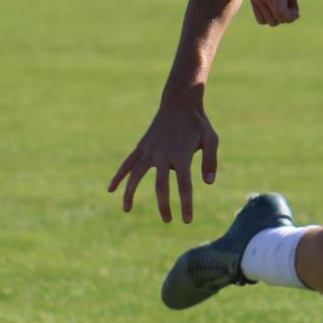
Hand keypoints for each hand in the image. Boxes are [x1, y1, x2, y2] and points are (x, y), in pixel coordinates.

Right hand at [108, 94, 217, 222]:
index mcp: (181, 155)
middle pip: (160, 186)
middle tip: (168, 220)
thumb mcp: (212, 139)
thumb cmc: (198, 123)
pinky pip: (127, 163)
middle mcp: (163, 154)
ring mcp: (150, 150)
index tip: (186, 220)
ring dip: (130, 194)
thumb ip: (210, 161)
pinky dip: (118, 176)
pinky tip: (111, 189)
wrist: (179, 102)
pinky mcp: (142, 146)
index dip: (186, 205)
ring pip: (136, 176)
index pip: (184, 186)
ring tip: (127, 210)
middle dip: (163, 206)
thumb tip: (208, 183)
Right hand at [249, 0, 314, 25]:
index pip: (280, 13)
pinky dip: (270, 16)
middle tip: (292, 0)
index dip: (291, 16)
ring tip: (284, 0)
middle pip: (276, 21)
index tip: (296, 5)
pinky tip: (276, 3)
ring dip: (279, 16)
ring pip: (268, 22)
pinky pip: (261, 19)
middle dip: (287, 15)